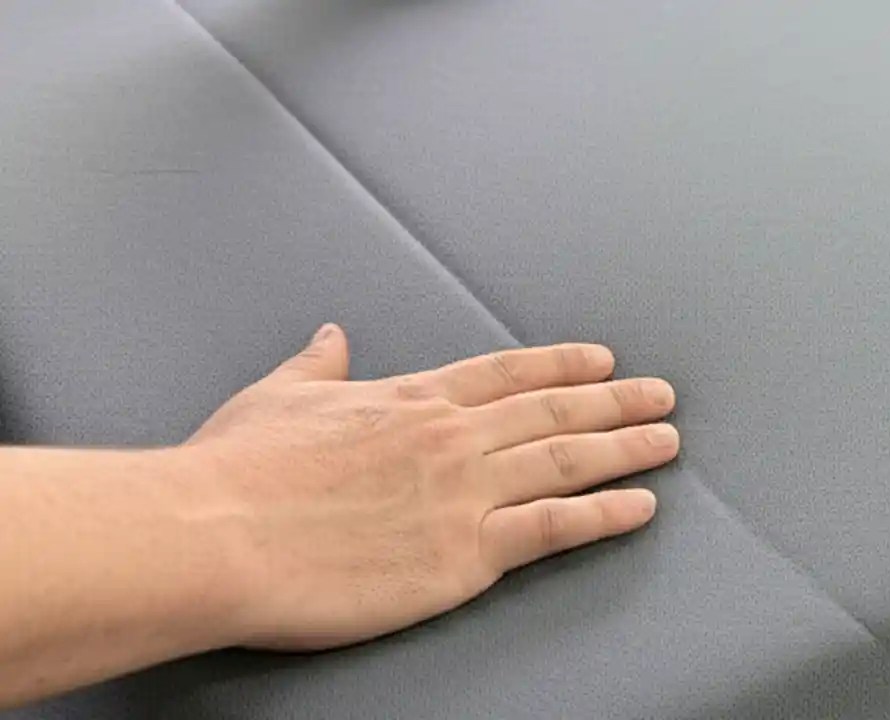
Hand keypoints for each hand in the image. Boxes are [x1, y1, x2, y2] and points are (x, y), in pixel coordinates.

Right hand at [186, 324, 677, 650]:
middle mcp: (452, 438)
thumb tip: (330, 336)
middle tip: (661, 397)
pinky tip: (641, 507)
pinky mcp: (464, 554)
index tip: (602, 361)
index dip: (562, 366)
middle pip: (554, 413)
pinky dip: (604, 513)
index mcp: (411, 400)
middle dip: (615, 402)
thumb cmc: (237, 470)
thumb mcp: (278, 396)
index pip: (508, 374)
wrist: (218, 533)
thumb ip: (318, 366)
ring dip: (626, 449)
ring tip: (667, 442)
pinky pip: (554, 527)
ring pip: (567, 462)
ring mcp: (464, 493)